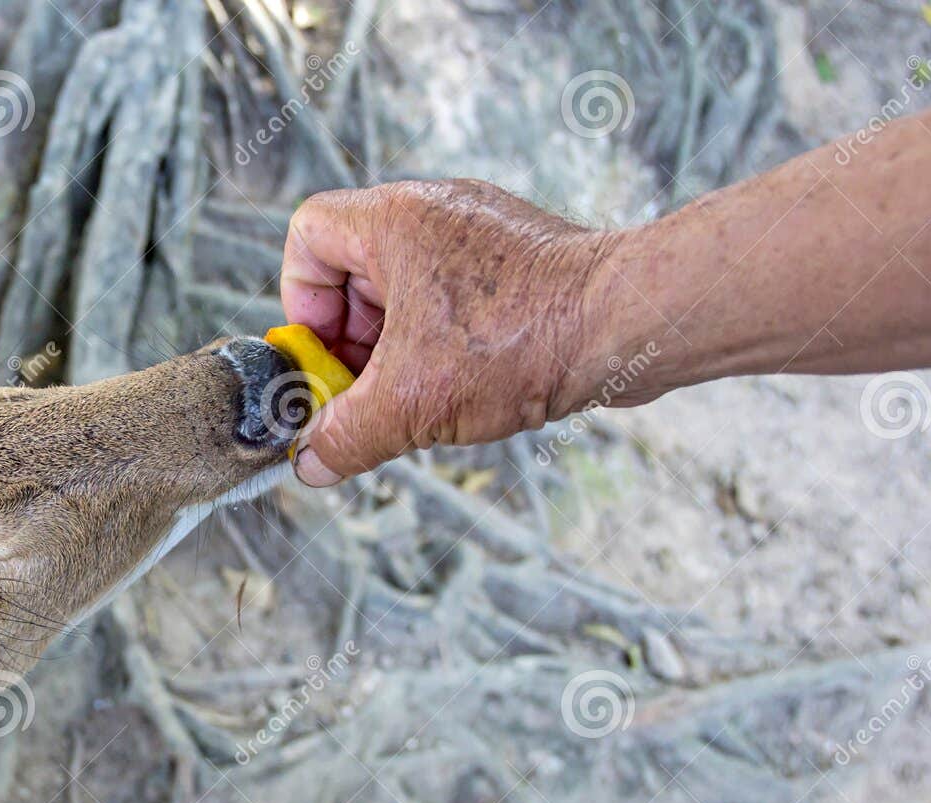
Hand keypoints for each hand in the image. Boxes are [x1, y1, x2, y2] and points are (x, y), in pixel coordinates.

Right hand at [280, 180, 617, 485]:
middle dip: (351, 341)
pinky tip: (465, 387)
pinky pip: (454, 298)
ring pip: (406, 290)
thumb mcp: (411, 402)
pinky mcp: (519, 261)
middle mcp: (435, 212)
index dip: (301, 302)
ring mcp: (481, 232)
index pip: (307, 235)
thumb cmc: (523, 337)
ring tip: (417, 397)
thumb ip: (346, 436)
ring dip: (396, 348)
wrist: (629, 324)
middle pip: (354, 271)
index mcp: (395, 220)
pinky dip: (443, 343)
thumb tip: (313, 463)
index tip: (327, 356)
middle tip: (365, 392)